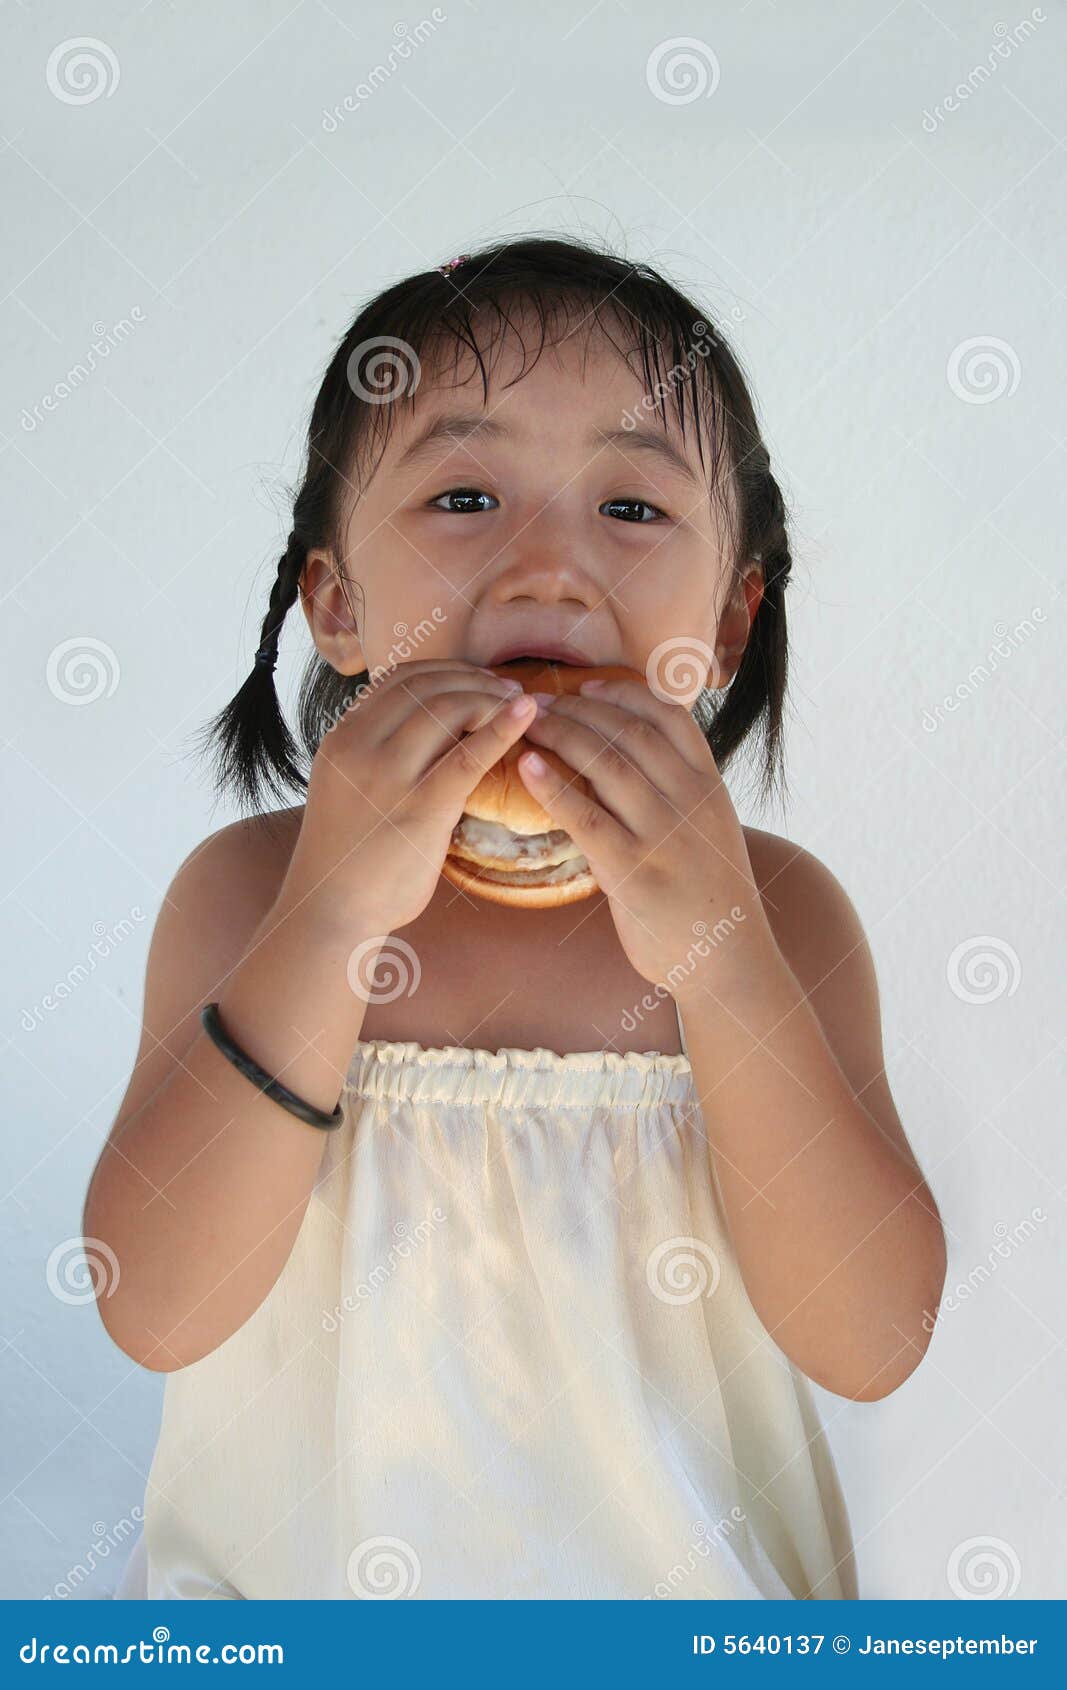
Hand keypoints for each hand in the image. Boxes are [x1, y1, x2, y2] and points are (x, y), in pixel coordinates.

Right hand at [280, 659, 535, 936]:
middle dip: (473, 679)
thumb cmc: (349, 856)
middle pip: (426, 685)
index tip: (477, 680)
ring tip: (521, 707)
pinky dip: (501, 728)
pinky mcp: (419, 809)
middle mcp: (359, 748)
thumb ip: (379, 754)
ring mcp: (387, 777)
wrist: (330, 910)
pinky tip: (526, 716)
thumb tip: (428, 729)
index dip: (445, 671)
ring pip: (447, 708)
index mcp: (341, 738)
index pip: (398, 678)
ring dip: (490, 699)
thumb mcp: (350, 787)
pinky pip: (467, 756)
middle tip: (507, 690)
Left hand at [516, 677, 780, 997]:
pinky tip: (526, 766)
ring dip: (560, 735)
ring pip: (606, 763)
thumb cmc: (711, 899)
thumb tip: (636, 764)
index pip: (670, 717)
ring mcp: (663, 834)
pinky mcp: (633, 870)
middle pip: (629, 732)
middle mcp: (690, 801)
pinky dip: (552, 785)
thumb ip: (680, 796)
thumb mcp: (710, 832)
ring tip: (525, 724)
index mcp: (709, 787)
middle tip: (539, 702)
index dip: (624, 695)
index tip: (587, 687)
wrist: (730, 960)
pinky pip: (586, 816)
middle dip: (579, 709)